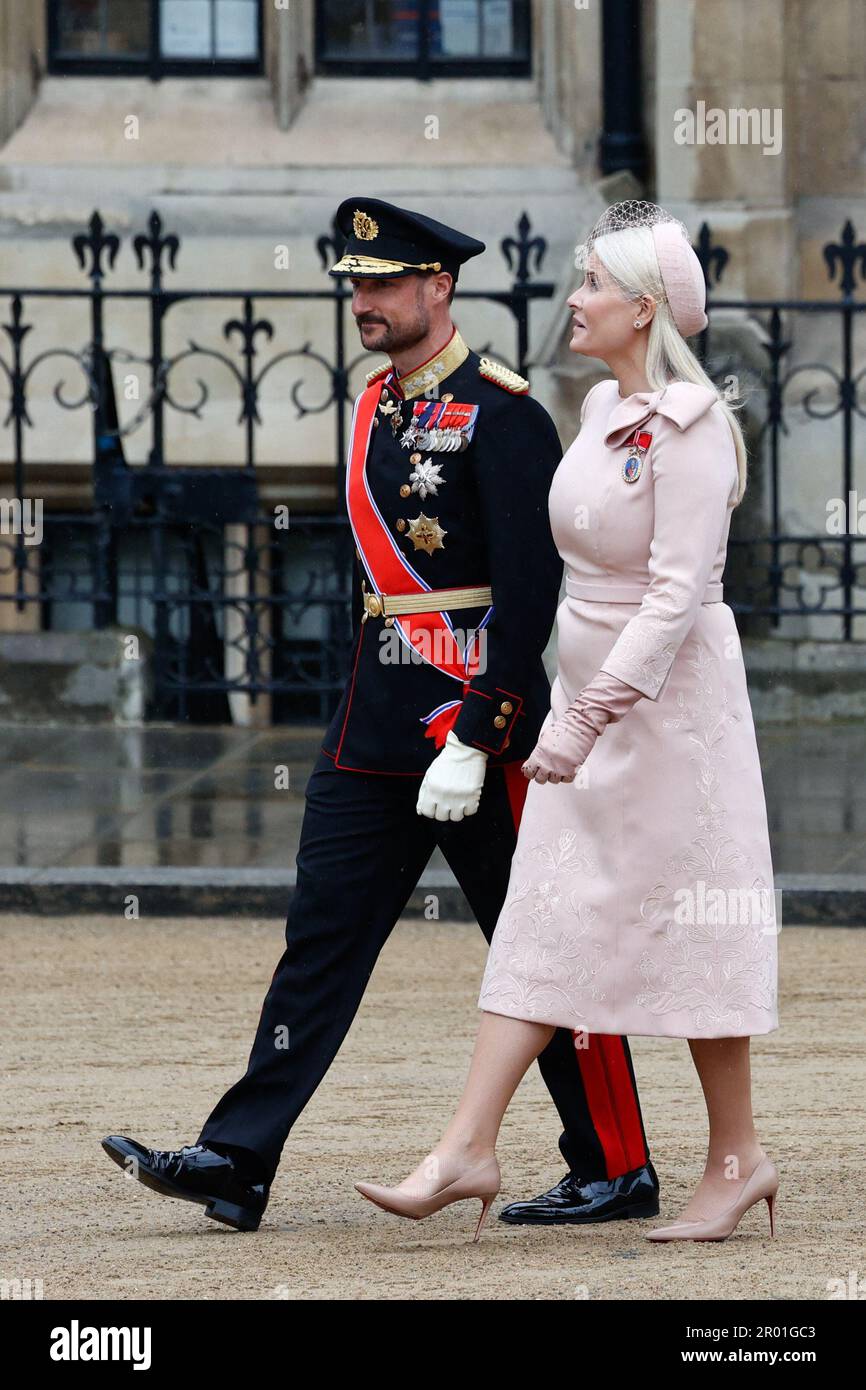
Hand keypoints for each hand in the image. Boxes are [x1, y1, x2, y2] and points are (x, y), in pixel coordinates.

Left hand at [416, 730, 487, 820]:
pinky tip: (468, 798)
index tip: (436, 805)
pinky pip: (471, 812)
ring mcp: (459, 797)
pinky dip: (470, 807)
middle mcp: (444, 795)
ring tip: (459, 800)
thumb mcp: (430, 775)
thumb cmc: (446, 762)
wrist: (465, 749)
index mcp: (432, 789)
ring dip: (457, 811)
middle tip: (448, 802)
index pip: (427, 812)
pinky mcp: (473, 796)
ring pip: (456, 817)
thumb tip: (419, 811)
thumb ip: (423, 793)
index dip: (431, 810)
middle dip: (444, 811)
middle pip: (441, 817)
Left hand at [522, 669, 644, 783]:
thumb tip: (536, 760)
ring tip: (558, 768)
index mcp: (539, 753)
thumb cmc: (565, 728)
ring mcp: (561, 766)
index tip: (533, 771)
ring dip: (555, 776)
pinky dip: (567, 776)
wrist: (580, 724)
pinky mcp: (573, 768)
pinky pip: (567, 779)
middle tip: (546, 771)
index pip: (529, 771)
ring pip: (554, 780)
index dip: (531, 772)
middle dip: (542, 776)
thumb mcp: (546, 737)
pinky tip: (566, 769)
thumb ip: (540, 751)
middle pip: (540, 779)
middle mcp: (549, 762)